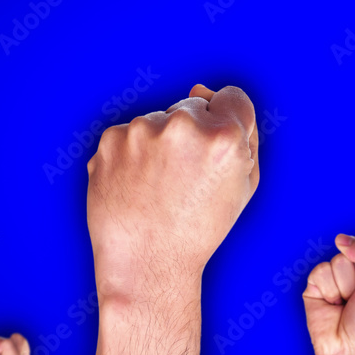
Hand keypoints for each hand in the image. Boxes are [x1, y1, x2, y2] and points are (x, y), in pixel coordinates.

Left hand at [86, 84, 258, 303]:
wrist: (147, 264)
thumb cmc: (199, 229)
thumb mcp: (243, 185)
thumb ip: (241, 132)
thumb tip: (203, 90)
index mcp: (225, 138)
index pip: (233, 98)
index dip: (227, 126)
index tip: (213, 152)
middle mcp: (183, 127)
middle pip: (194, 107)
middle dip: (191, 136)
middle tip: (184, 181)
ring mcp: (142, 131)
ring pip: (159, 121)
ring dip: (159, 145)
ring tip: (158, 189)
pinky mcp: (111, 140)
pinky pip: (129, 135)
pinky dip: (132, 156)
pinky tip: (137, 187)